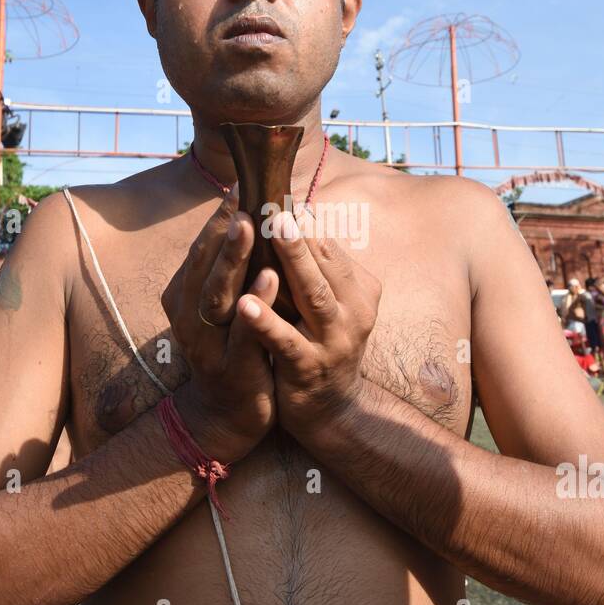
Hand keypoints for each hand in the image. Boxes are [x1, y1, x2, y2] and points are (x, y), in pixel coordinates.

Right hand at [162, 188, 279, 463]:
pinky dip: (255, 304)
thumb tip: (248, 208)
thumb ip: (231, 263)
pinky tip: (271, 278)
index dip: (222, 214)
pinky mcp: (232, 368)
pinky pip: (243, 332)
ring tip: (250, 227)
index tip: (244, 181)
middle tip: (244, 197)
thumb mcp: (225, 301)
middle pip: (205, 264)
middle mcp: (190, 315)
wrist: (229, 413)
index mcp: (185, 294)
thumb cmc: (233, 344)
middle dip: (225, 229)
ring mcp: (208, 343)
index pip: (203, 245)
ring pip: (218, 295)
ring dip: (232, 259)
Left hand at [234, 211, 380, 438]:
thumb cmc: (322, 344)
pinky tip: (244, 303)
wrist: (333, 411)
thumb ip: (319, 267)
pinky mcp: (309, 368)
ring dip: (292, 263)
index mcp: (359, 290)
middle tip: (275, 202)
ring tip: (269, 235)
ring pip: (313, 296)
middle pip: (324, 264)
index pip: (329, 246)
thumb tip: (298, 212)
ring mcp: (333, 341)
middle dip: (299, 232)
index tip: (274, 193)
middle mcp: (353, 312)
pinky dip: (266, 321)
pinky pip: (286, 340)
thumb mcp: (330, 303)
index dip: (302, 220)